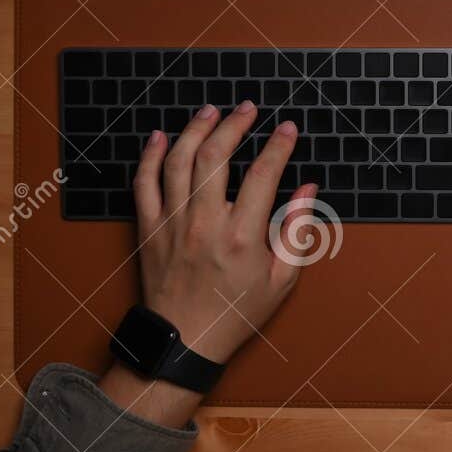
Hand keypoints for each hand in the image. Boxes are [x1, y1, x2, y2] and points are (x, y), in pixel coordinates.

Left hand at [100, 101, 316, 424]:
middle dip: (234, 124)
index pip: (264, 175)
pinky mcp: (148, 229)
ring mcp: (172, 223)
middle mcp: (204, 223)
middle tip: (247, 108)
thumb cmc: (236, 314)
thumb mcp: (281, 281)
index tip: (287, 128)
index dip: (278, 146)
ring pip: (178, 161)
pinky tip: (161, 136)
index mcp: (241, 236)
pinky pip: (144, 183)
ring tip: (211, 111)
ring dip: (195, 130)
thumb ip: (297, 233)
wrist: (184, 342)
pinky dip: (150, 155)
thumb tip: (308, 191)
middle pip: (216, 156)